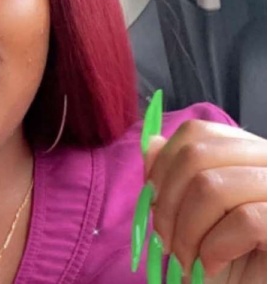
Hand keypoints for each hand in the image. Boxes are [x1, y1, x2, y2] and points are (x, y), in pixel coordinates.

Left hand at [145, 119, 266, 282]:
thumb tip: (152, 144)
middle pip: (196, 155)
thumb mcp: (192, 209)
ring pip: (212, 187)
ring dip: (186, 232)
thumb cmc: (226, 255)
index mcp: (246, 151)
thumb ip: (175, 175)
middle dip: (167, 203)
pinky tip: (211, 265)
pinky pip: (245, 220)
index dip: (164, 163)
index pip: (196, 132)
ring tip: (185, 260)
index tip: (153, 198)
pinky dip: (215, 248)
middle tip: (165, 240)